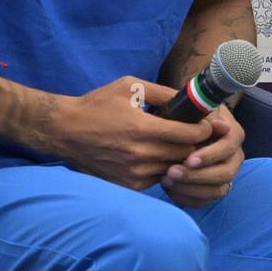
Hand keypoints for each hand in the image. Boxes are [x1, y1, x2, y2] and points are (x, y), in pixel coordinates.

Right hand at [51, 76, 211, 190]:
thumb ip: (162, 92)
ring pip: (173, 168)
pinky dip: (164, 168)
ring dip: (181, 157)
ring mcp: (133, 173)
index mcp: (142, 129)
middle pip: (185, 154)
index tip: (206, 124)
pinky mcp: (127, 184)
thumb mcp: (130, 87)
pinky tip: (160, 155)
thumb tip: (190, 97)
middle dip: (196, 143)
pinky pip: (158, 178)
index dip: (203, 129)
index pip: (188, 135)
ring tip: (182, 143)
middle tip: (200, 134)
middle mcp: (139, 155)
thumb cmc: (98, 104)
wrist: (65, 130)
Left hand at [160, 104, 244, 207]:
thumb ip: (202, 115)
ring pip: (217, 190)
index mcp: (233, 134)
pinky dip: (187, 198)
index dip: (210, 155)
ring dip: (191, 188)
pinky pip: (204, 201)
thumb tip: (216, 124)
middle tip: (172, 172)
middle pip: (226, 173)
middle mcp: (234, 156)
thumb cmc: (188, 118)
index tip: (189, 159)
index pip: (229, 147)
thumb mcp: (194, 110)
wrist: (183, 130)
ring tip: (166, 179)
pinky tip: (170, 188)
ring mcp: (225, 174)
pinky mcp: (213, 189)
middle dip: (198, 175)